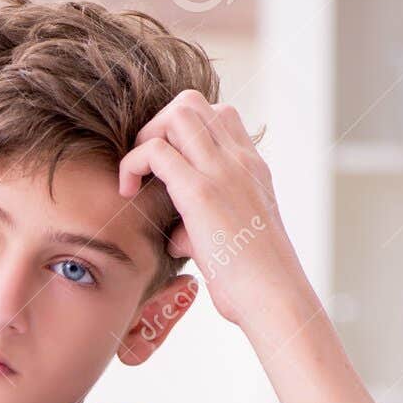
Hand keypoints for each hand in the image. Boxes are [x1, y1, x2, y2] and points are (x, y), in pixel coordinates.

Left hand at [119, 90, 315, 333]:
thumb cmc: (252, 282)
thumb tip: (177, 234)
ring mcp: (224, 172)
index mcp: (251, 169)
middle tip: (145, 169)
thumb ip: (201, 227)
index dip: (182, 132)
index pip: (218, 116)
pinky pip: (155, 151)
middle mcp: (240, 161)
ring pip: (177, 113)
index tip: (164, 169)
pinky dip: (132, 164)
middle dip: (156, 126)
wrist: (275, 299)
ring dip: (145, 138)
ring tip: (137, 177)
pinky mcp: (202, 193)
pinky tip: (127, 193)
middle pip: (193, 102)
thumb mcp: (228, 242)